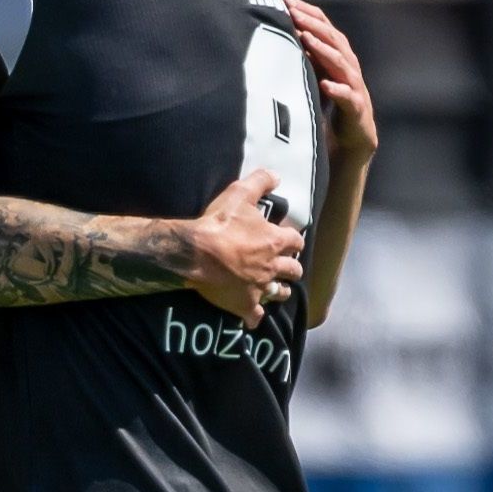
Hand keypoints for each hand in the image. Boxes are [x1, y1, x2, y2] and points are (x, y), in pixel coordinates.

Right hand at [183, 172, 307, 323]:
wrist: (196, 252)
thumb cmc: (219, 223)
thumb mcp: (239, 193)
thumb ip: (260, 181)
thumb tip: (276, 175)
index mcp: (275, 241)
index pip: (296, 242)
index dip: (293, 241)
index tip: (288, 241)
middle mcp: (272, 266)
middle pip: (293, 270)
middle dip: (291, 268)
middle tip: (284, 266)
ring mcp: (260, 287)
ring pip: (280, 293)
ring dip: (280, 290)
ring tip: (275, 289)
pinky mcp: (244, 304)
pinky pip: (255, 316)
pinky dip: (254, 316)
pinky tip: (252, 317)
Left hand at [284, 0, 377, 173]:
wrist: (352, 138)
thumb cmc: (330, 103)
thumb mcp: (314, 75)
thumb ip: (302, 56)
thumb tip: (275, 35)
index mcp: (339, 55)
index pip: (324, 26)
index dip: (307, 11)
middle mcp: (349, 66)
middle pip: (333, 39)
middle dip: (313, 24)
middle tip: (293, 12)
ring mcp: (355, 86)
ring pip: (341, 63)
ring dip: (323, 50)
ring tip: (306, 39)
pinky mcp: (357, 109)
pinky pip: (347, 97)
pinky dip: (337, 90)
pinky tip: (325, 85)